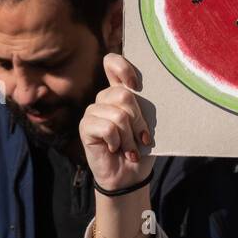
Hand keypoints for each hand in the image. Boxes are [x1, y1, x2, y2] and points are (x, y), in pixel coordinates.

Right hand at [80, 54, 153, 192]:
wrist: (131, 175)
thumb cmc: (142, 147)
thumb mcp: (150, 124)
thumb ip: (147, 104)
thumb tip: (152, 90)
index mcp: (120, 91)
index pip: (112, 62)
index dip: (123, 68)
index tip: (137, 86)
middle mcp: (104, 98)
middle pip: (123, 94)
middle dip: (139, 120)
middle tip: (142, 137)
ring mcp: (93, 112)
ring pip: (118, 115)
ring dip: (130, 137)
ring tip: (131, 148)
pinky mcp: (85, 127)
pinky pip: (108, 128)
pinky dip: (118, 142)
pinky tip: (116, 149)